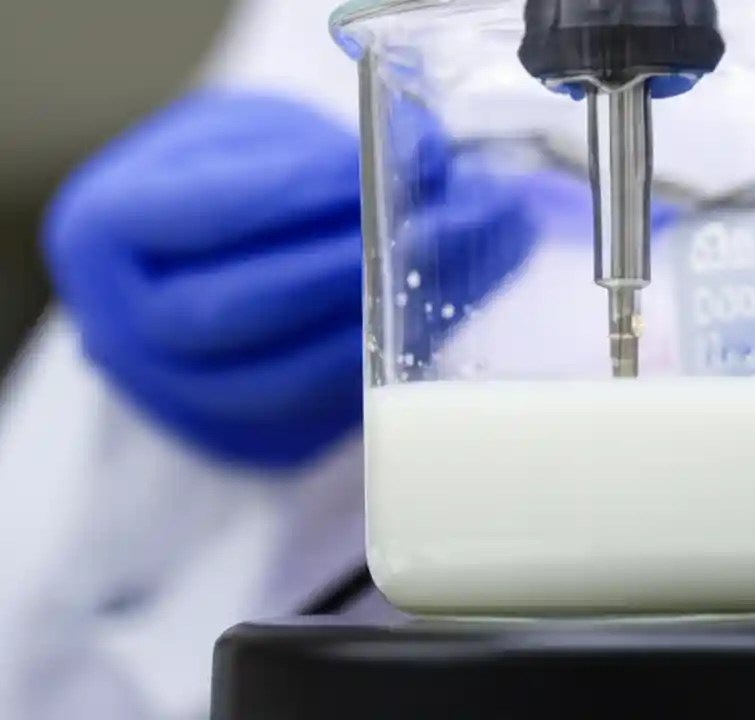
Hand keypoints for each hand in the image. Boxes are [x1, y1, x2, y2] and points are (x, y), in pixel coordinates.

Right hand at [43, 91, 533, 467]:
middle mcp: (123, 328)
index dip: (306, 191)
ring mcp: (181, 400)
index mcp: (104, 231)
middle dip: (348, 268)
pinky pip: (322, 419)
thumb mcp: (262, 143)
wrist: (201, 270)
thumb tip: (438, 162)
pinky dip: (390, 368)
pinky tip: (444, 318)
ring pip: (285, 381)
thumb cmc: (228, 188)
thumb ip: (335, 153)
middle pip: (242, 310)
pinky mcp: (248, 443)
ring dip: (381, 325)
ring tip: (455, 266)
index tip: (389, 164)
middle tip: (434, 227)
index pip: (209, 213)